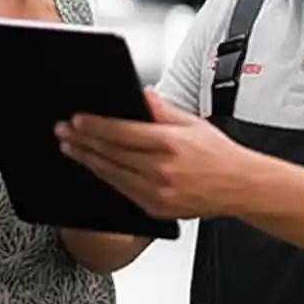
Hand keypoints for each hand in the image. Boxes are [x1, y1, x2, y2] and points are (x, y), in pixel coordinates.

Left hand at [54, 88, 255, 219]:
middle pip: (112, 154)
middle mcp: (162, 170)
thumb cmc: (219, 154)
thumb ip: (163, 110)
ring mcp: (159, 192)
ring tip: (70, 149)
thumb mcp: (192, 122)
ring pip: (113, 174)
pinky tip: (95, 168)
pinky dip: (106, 178)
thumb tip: (140, 95)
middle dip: (83, 141)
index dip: (96, 126)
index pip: (123, 133)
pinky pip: (124, 192)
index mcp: (170, 144)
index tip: (77, 120)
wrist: (240, 186)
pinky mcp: (157, 208)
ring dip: (88, 160)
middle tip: (63, 132)